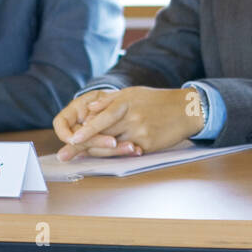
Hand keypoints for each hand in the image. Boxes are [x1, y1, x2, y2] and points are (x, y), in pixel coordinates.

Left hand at [55, 86, 205, 160]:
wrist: (187, 109)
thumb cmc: (158, 100)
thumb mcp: (134, 93)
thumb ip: (110, 101)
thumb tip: (89, 108)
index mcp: (127, 102)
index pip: (103, 117)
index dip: (87, 129)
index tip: (72, 138)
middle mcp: (133, 118)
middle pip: (103, 135)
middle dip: (82, 146)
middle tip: (64, 155)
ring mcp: (141, 133)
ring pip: (113, 147)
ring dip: (95, 152)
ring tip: (78, 158)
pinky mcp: (148, 145)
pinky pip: (127, 152)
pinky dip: (115, 154)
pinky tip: (105, 156)